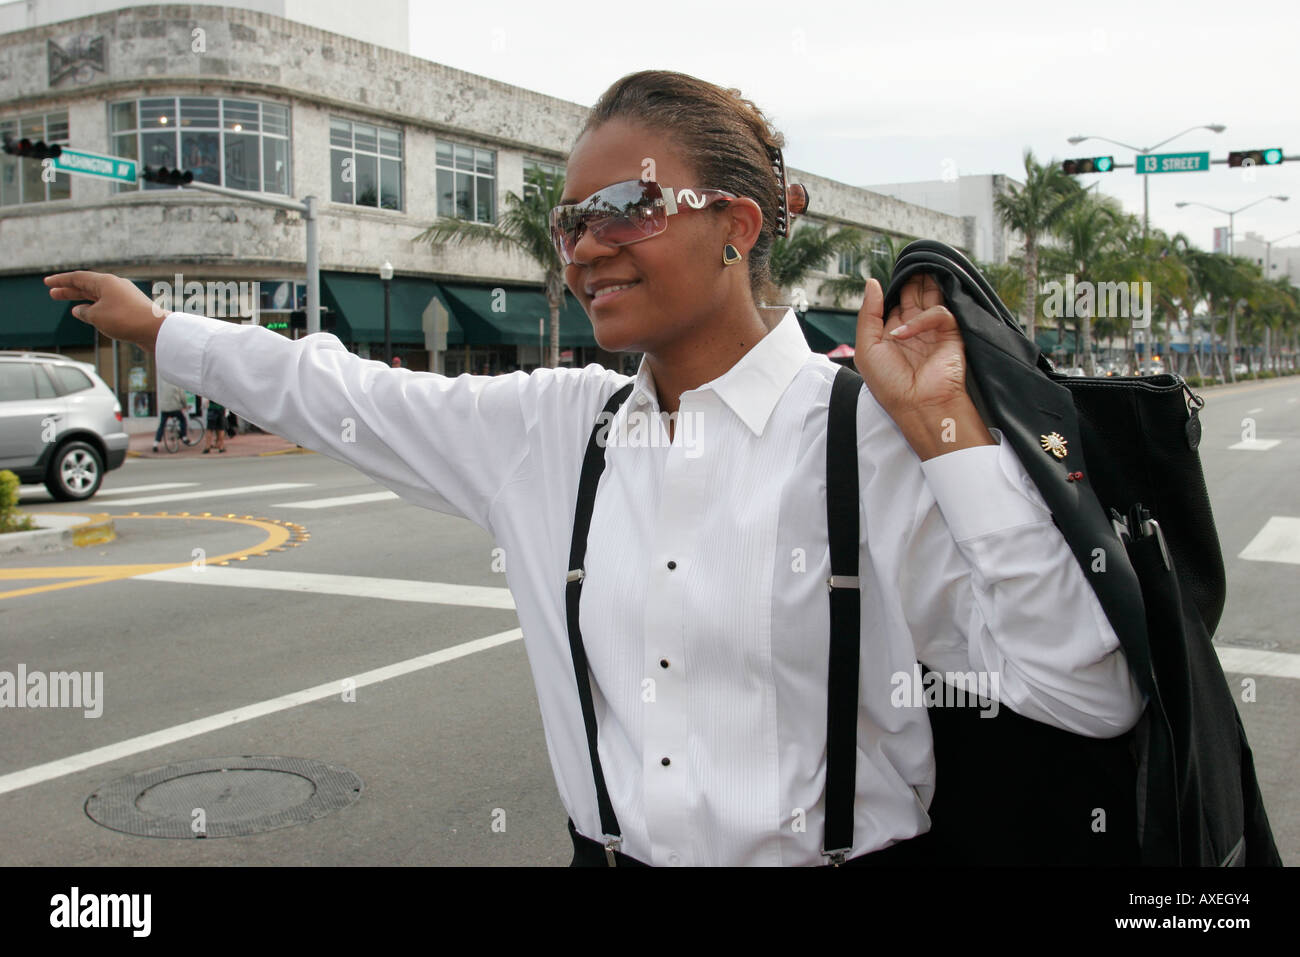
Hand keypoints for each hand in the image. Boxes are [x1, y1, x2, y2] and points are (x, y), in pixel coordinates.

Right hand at [45, 271, 164, 351]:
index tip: (47, 283)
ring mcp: (125, 297)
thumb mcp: (97, 316)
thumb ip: (84, 312)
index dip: (61, 280)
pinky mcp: (131, 309)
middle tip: (52, 294)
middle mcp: (116, 286)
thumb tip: (79, 310)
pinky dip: (96, 309)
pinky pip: (108, 306)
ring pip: (99, 297)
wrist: (156, 330)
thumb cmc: (126, 320)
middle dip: (69, 290)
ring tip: (69, 306)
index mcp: (106, 282)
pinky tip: (92, 317)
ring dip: (83, 301)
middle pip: (88, 286)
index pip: (78, 277)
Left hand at [855, 272, 992, 459]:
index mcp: (893, 334)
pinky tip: (905, 333)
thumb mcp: (866, 349)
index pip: (893, 302)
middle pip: (914, 294)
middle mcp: (913, 330)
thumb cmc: (890, 385)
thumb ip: (868, 314)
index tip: (886, 277)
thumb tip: (873, 283)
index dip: (890, 289)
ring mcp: (933, 331)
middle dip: (912, 279)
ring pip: (932, 295)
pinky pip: (940, 313)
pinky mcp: (951, 334)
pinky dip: (923, 318)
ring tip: (918, 272)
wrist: (918, 407)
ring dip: (925, 283)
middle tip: (909, 265)